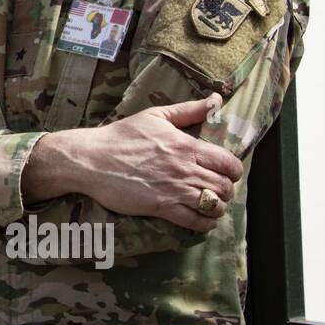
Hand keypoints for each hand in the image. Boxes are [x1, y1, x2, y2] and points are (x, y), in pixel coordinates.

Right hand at [25, 94, 242, 231]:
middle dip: (226, 190)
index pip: (228, 162)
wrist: (91, 159)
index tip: (227, 173)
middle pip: (224, 186)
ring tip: (211, 205)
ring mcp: (174, 189)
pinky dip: (206, 224)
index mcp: (186, 145)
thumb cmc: (120, 136)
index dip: (233, 171)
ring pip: (213, 204)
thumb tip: (216, 100)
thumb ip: (188, 110)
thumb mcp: (155, 116)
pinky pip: (195, 221)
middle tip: (218, 190)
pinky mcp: (162, 207)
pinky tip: (204, 221)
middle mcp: (185, 168)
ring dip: (217, 207)